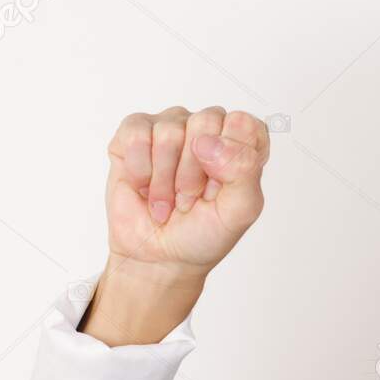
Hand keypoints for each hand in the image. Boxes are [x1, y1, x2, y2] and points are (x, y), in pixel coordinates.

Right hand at [104, 106, 269, 277]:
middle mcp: (207, 128)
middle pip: (205, 122)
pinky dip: (139, 171)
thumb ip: (243, 170)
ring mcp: (170, 126)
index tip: (220, 189)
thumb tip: (208, 141)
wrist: (159, 257)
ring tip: (166, 202)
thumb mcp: (239, 211)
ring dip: (165, 179)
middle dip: (193, 172)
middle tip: (188, 200)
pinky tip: (143, 187)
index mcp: (239, 143)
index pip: (244, 123)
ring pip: (169, 132)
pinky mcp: (135, 133)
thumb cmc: (202, 233)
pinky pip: (137, 134)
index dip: (229, 158)